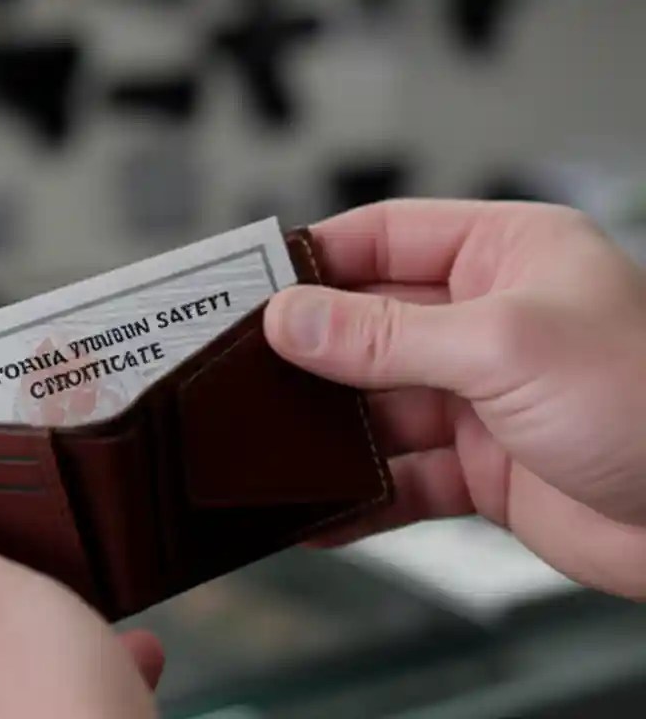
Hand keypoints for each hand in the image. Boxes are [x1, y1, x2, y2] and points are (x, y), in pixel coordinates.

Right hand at [263, 199, 645, 598]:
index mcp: (505, 256)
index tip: (251, 284)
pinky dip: (359, 497)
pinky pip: (400, 479)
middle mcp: (488, 320)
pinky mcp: (481, 467)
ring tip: (270, 446)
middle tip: (241, 370)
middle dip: (310, 354)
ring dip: (329, 433)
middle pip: (368, 326)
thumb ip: (385, 337)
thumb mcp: (503, 347)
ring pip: (376, 407)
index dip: (315, 259)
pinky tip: (320, 510)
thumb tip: (292, 319)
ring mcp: (481, 397)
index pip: (385, 237)